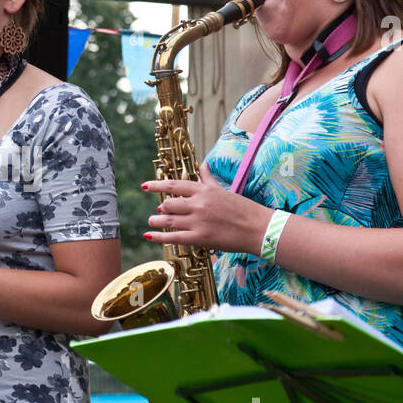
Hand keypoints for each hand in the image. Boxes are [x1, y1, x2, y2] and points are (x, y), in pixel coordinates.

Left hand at [142, 179, 268, 255]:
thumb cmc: (243, 208)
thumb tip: (203, 165)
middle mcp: (198, 204)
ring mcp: (198, 221)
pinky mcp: (200, 237)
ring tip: (151, 221)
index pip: (174, 185)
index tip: (145, 186)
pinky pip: (174, 237)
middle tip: (158, 210)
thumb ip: (208, 179)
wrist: (258, 228)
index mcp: (203, 190)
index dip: (156, 185)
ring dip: (156, 220)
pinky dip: (158, 237)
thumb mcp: (223, 189)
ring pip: (168, 220)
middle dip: (161, 207)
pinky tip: (148, 236)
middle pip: (168, 203)